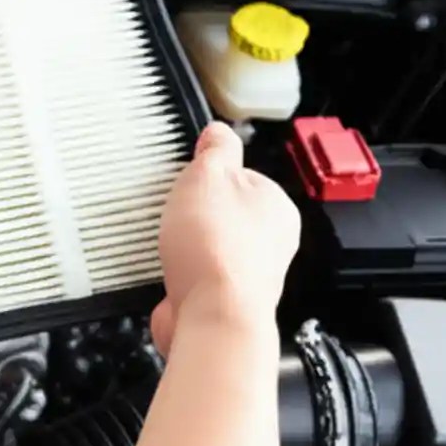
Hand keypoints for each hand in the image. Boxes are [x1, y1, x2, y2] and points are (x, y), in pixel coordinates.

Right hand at [151, 122, 299, 354]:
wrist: (212, 314)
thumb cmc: (216, 245)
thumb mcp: (209, 175)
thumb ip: (215, 150)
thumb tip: (219, 131)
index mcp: (276, 206)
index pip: (241, 179)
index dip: (209, 178)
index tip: (189, 182)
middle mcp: (269, 243)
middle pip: (222, 214)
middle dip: (194, 215)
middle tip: (176, 214)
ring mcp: (247, 275)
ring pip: (207, 247)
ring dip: (184, 247)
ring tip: (171, 245)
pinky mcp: (221, 301)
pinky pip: (193, 278)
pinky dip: (177, 275)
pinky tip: (168, 272)